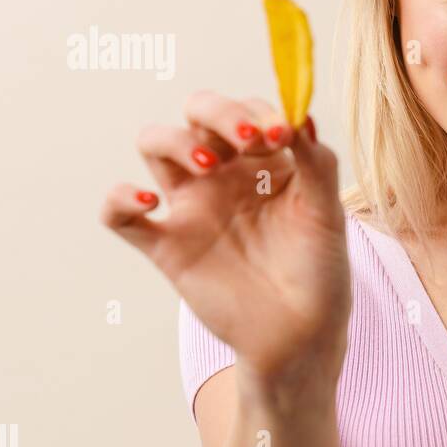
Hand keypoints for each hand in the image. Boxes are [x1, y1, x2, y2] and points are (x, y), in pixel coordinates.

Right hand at [100, 91, 350, 396]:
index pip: (248, 110)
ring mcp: (192, 206)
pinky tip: (150, 204)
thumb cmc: (319, 273)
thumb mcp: (327, 215)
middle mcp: (225, 175)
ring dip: (175, 142)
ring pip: (154, 144)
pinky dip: (120, 200)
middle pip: (197, 114)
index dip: (260, 111)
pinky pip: (118, 215)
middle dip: (217, 111)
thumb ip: (317, 164)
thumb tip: (301, 115)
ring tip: (210, 168)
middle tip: (246, 138)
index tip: (282, 134)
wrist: (300, 336)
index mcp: (265, 161)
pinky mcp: (166, 246)